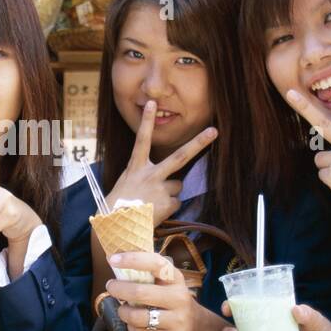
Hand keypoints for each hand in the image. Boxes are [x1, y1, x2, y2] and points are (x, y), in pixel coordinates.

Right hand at [104, 100, 216, 226]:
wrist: (116, 228)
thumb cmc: (119, 205)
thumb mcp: (126, 183)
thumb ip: (144, 174)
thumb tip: (168, 179)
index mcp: (135, 167)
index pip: (141, 140)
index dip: (146, 121)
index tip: (152, 102)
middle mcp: (149, 174)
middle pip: (180, 156)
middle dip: (198, 143)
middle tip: (214, 130)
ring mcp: (160, 189)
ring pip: (177, 186)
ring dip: (168, 194)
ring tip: (152, 203)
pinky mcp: (167, 203)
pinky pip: (175, 203)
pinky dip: (167, 208)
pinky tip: (154, 212)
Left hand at [105, 251, 194, 330]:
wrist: (195, 325)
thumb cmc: (171, 297)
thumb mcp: (166, 282)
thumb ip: (146, 272)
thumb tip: (114, 259)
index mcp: (175, 278)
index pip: (155, 263)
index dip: (132, 260)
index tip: (113, 259)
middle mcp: (179, 297)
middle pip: (140, 293)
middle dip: (119, 289)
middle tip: (111, 287)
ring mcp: (177, 319)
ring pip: (137, 317)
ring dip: (123, 312)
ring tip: (123, 309)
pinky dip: (131, 328)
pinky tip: (133, 324)